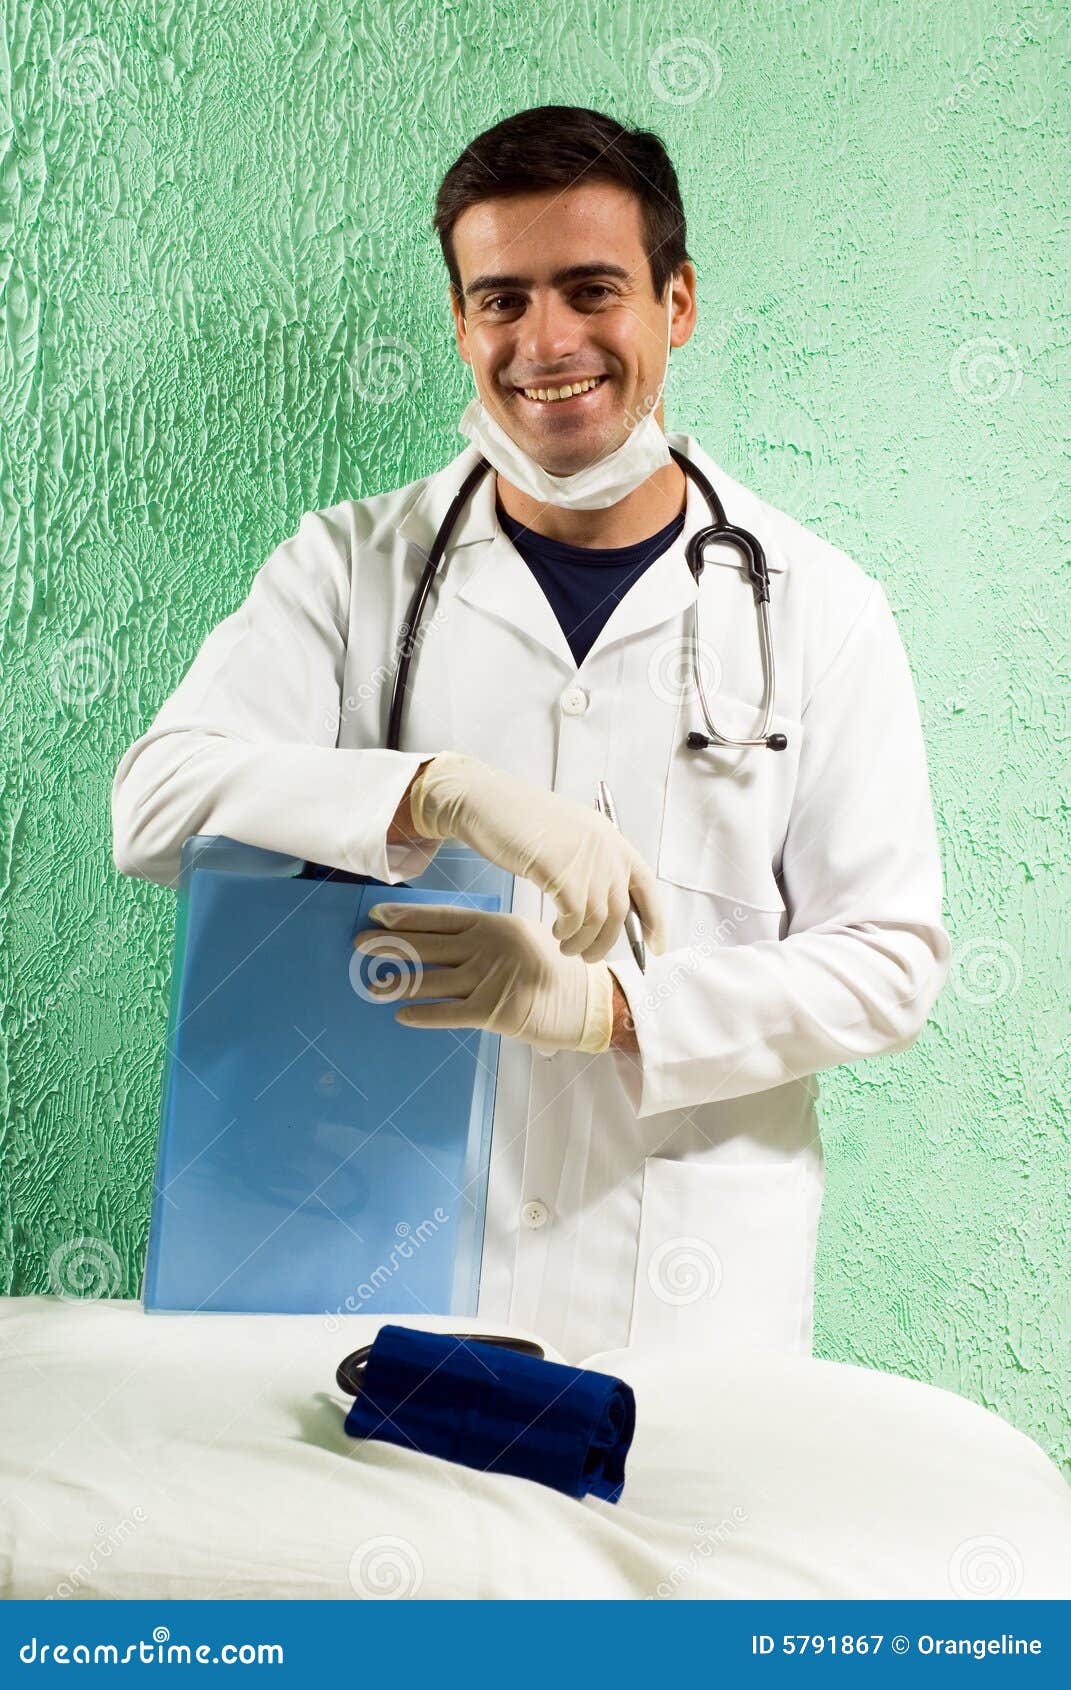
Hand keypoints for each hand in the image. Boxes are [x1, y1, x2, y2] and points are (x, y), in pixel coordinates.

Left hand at [353, 903, 615, 1054]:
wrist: (591, 1002)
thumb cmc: (557, 972)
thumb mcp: (523, 939)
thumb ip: (488, 939)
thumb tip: (452, 942)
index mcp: (493, 925)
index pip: (440, 918)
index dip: (405, 917)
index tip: (377, 915)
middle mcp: (487, 947)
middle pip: (427, 945)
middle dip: (389, 945)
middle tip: (359, 944)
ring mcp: (488, 977)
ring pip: (430, 979)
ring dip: (396, 983)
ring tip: (371, 986)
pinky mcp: (492, 1010)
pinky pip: (447, 1012)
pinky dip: (422, 1014)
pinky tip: (402, 1015)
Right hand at [406, 752, 665, 963]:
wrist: (487, 802)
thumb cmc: (521, 822)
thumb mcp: (569, 836)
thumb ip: (592, 863)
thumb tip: (607, 909)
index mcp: (611, 837)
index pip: (646, 885)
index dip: (656, 920)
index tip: (656, 947)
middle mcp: (606, 847)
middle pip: (622, 911)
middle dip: (608, 942)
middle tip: (589, 956)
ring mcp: (586, 859)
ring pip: (599, 919)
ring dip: (583, 942)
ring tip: (566, 947)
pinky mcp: (561, 870)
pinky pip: (576, 918)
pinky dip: (567, 932)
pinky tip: (556, 931)